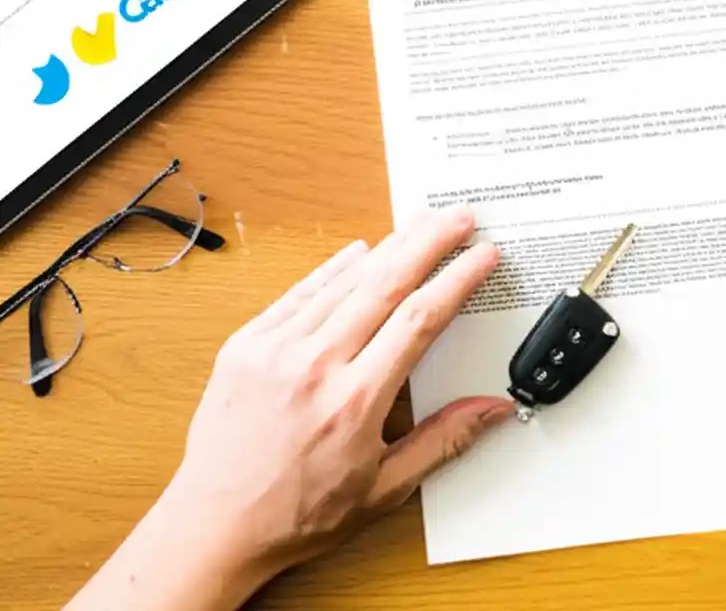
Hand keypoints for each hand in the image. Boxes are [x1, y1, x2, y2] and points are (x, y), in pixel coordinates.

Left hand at [171, 206, 511, 576]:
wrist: (215, 525)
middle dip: (429, 242)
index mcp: (355, 402)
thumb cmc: (296, 514)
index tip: (482, 256)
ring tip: (419, 225)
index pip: (420, 320)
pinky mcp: (245, 347)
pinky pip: (298, 293)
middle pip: (385, 283)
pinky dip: (333, 269)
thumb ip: (444, 441)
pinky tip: (359, 252)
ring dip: (387, 248)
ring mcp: (274, 351)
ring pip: (344, 281)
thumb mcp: (384, 489)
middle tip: (458, 217)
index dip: (457, 280)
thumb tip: (492, 410)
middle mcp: (315, 366)